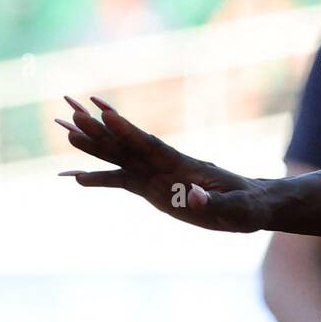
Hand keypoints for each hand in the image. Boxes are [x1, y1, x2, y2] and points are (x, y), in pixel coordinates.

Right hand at [56, 96, 269, 232]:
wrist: (252, 206)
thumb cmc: (248, 207)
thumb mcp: (237, 209)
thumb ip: (214, 203)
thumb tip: (190, 197)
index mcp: (186, 166)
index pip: (153, 146)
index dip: (130, 131)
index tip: (107, 114)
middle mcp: (167, 167)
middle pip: (129, 146)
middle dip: (102, 131)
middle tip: (73, 112)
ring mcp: (159, 177)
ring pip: (122, 159)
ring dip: (96, 146)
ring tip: (67, 132)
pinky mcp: (155, 191)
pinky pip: (123, 182)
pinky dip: (100, 178)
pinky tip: (77, 177)